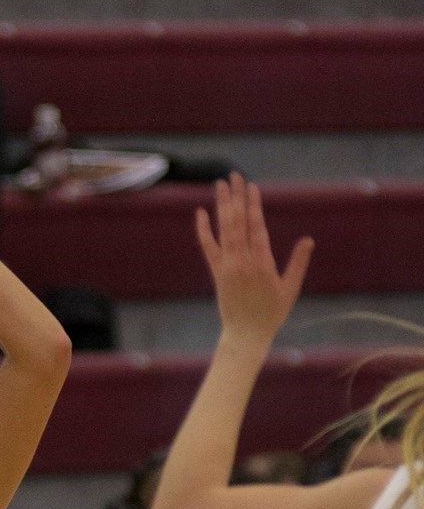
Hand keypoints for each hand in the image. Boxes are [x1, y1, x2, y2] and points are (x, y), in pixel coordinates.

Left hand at [195, 172, 313, 348]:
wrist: (246, 334)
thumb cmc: (271, 313)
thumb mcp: (290, 288)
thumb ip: (298, 263)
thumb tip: (308, 240)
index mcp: (263, 263)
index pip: (256, 226)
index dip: (253, 205)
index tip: (251, 186)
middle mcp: (243, 261)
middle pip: (239, 222)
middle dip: (237, 197)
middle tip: (234, 175)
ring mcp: (228, 266)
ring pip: (224, 230)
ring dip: (222, 205)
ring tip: (220, 185)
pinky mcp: (217, 273)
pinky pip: (208, 247)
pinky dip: (204, 230)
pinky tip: (200, 213)